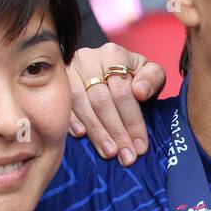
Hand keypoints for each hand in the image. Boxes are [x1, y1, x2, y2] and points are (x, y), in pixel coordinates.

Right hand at [66, 42, 166, 165]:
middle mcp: (89, 58)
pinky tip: (81, 135)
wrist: (108, 66)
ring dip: (96, 131)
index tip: (140, 146)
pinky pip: (63, 103)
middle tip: (125, 156)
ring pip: (81, 103)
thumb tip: (140, 91)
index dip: (133, 121)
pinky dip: (71, 120)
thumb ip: (152, 79)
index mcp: (114, 54)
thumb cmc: (132, 74)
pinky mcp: (57, 81)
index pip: (123, 92)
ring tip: (109, 152)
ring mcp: (70, 69)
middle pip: (102, 100)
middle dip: (116, 132)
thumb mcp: (149, 72)